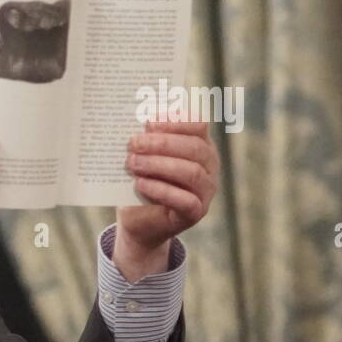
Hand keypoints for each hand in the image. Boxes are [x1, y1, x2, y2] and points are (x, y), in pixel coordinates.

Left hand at [116, 113, 218, 280]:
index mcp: (200, 145)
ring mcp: (206, 190)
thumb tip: (134, 124)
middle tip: (133, 144)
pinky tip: (140, 184)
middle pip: (194, 148)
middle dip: (161, 143)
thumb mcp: (143, 157)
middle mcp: (209, 166)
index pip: (198, 125)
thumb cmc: (142, 180)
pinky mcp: (195, 212)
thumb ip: (145, 141)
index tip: (148, 122)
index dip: (175, 121)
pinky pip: (185, 200)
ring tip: (133, 163)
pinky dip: (161, 190)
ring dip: (159, 165)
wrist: (137, 219)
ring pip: (191, 172)